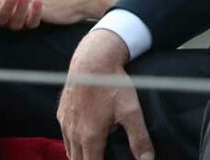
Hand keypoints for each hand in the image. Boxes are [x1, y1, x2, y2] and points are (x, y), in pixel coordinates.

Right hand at [58, 30, 153, 159]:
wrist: (93, 59)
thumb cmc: (112, 84)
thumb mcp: (131, 111)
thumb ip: (139, 138)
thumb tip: (147, 159)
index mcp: (90, 137)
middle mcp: (73, 133)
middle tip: (103, 158)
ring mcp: (65, 123)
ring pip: (69, 150)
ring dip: (80, 155)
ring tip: (94, 155)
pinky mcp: (61, 112)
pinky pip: (65, 135)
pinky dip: (72, 143)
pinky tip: (83, 138)